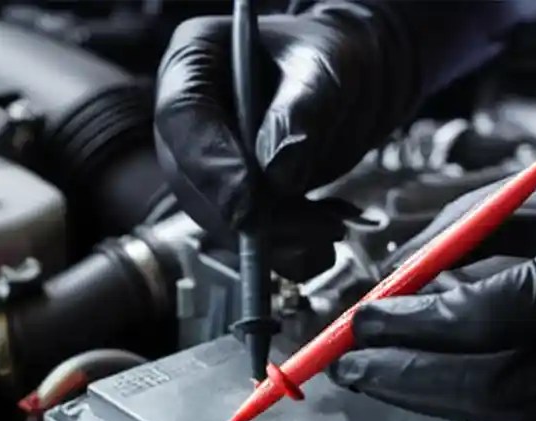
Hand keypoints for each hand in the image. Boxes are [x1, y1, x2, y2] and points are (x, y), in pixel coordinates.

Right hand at [154, 3, 420, 279]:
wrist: (354, 82)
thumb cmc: (332, 56)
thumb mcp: (324, 68)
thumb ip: (302, 112)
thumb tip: (279, 174)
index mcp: (192, 61)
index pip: (181, 119)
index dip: (211, 168)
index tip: (250, 204)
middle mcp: (187, 119)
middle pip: (193, 180)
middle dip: (249, 216)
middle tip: (309, 228)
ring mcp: (205, 163)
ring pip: (218, 218)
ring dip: (273, 239)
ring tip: (329, 228)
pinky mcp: (231, 199)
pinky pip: (245, 238)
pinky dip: (286, 249)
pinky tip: (323, 234)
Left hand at [330, 137, 535, 420]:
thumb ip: (472, 224)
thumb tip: (403, 260)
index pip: (477, 320)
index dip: (410, 324)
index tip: (360, 316)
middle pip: (472, 383)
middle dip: (399, 376)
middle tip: (344, 363)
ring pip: (488, 408)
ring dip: (420, 395)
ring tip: (366, 376)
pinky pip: (513, 410)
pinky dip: (459, 399)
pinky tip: (420, 383)